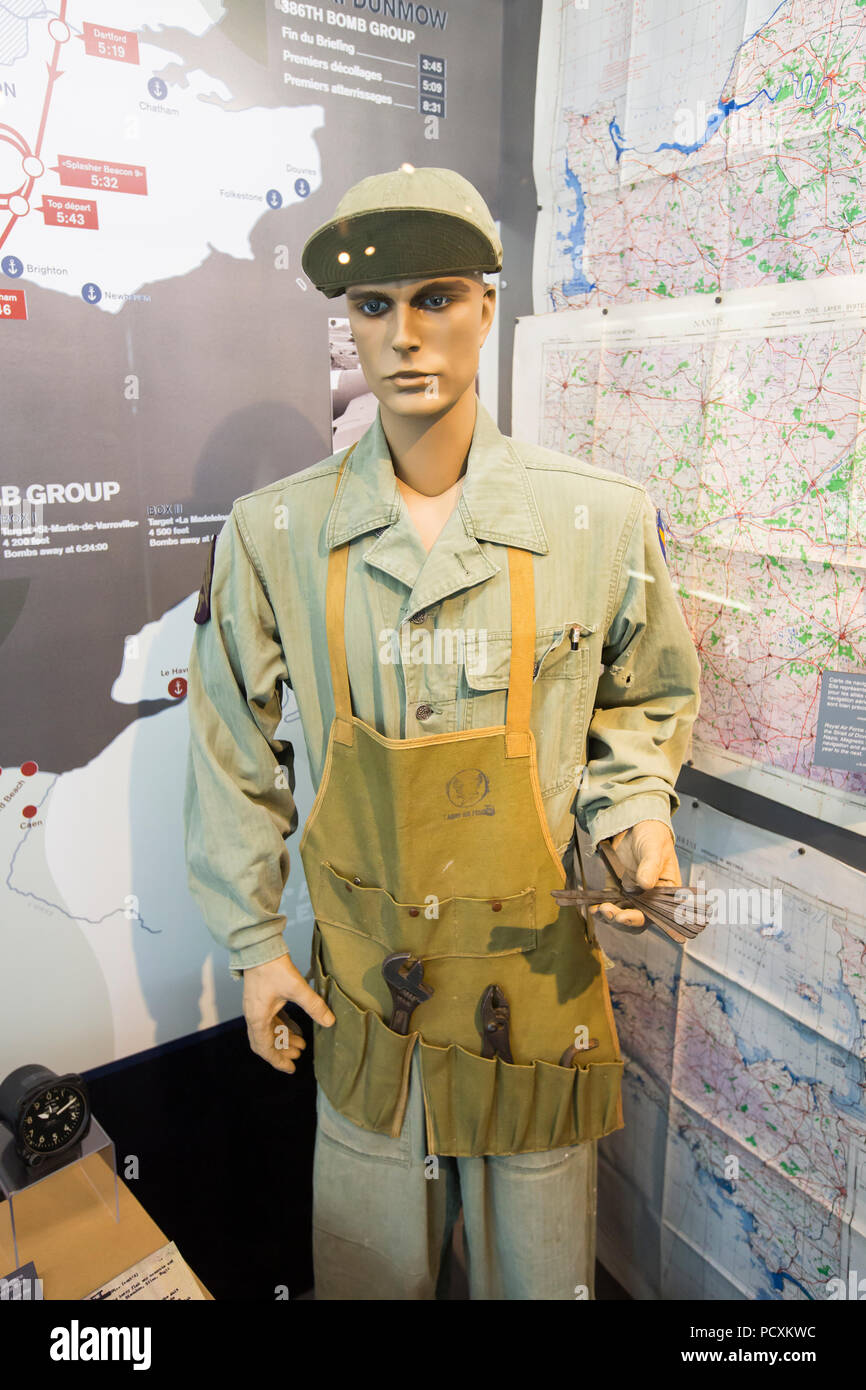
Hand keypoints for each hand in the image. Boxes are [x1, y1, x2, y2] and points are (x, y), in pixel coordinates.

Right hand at [243, 952, 334, 1074]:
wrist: (259, 948)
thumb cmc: (274, 968)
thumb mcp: (297, 989)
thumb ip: (314, 1006)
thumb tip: (329, 1022)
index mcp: (258, 1018)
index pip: (265, 1048)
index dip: (278, 1061)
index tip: (291, 1068)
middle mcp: (254, 1016)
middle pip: (265, 1042)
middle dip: (281, 1051)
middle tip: (298, 1057)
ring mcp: (256, 1007)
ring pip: (269, 1030)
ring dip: (284, 1038)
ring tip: (301, 1043)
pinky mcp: (261, 998)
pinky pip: (271, 1019)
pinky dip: (283, 1025)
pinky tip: (296, 1026)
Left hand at [590, 819, 680, 928]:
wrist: (635, 826)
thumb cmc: (652, 835)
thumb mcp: (654, 847)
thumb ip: (650, 865)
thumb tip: (645, 884)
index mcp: (665, 892)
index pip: (654, 913)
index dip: (638, 919)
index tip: (624, 917)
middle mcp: (650, 898)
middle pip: (636, 919)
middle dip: (620, 920)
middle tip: (608, 911)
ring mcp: (632, 895)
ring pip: (621, 915)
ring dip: (609, 917)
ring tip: (599, 910)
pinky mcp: (617, 889)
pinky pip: (609, 904)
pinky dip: (600, 909)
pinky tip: (592, 908)